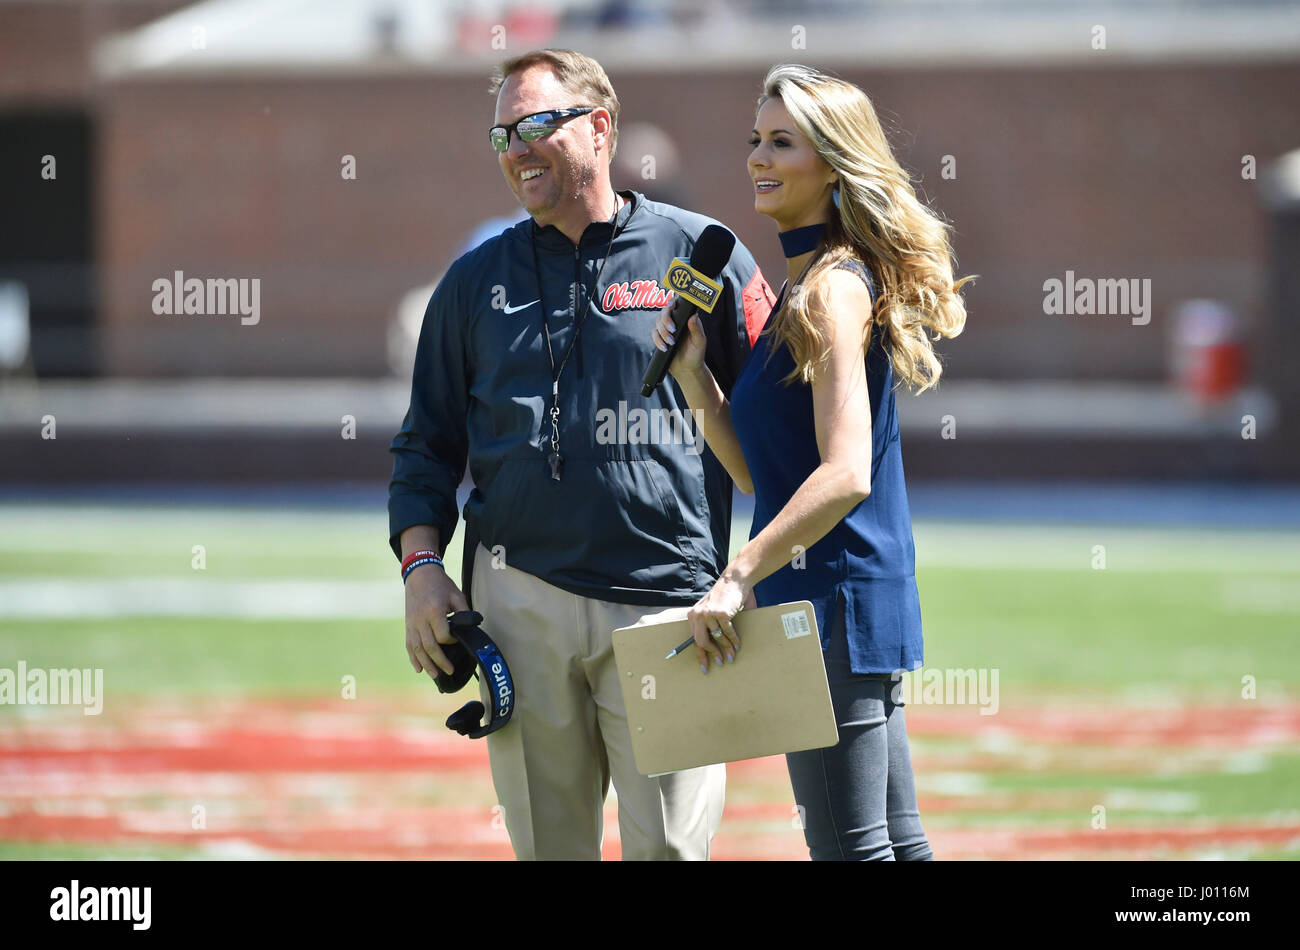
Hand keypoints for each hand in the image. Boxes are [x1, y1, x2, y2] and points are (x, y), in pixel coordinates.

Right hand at [404, 562, 468, 680]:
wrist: (419, 574)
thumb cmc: (440, 585)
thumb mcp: (456, 595)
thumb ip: (464, 612)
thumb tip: (471, 629)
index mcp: (434, 612)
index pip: (443, 635)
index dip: (452, 641)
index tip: (459, 640)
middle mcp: (420, 620)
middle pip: (429, 647)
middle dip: (440, 661)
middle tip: (450, 671)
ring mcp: (412, 624)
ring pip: (417, 649)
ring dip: (426, 664)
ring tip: (435, 675)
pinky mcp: (407, 626)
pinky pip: (409, 645)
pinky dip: (413, 658)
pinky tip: (419, 669)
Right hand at [651, 308, 706, 377]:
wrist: (687, 370)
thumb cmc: (696, 355)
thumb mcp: (699, 342)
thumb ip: (697, 329)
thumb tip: (693, 316)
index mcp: (687, 319)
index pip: (679, 305)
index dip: (673, 302)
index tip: (672, 305)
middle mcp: (677, 321)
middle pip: (665, 311)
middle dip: (666, 319)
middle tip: (673, 330)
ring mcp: (667, 329)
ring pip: (658, 322)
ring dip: (663, 332)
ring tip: (671, 343)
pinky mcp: (660, 338)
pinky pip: (654, 334)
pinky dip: (658, 341)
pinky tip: (665, 348)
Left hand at [687, 570, 749, 673]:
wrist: (735, 579)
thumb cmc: (726, 596)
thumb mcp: (712, 610)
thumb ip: (710, 625)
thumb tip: (715, 647)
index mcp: (693, 615)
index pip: (693, 639)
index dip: (700, 655)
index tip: (704, 667)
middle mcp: (698, 615)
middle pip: (701, 642)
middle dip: (711, 655)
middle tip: (720, 663)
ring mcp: (709, 614)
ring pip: (717, 639)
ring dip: (726, 649)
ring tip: (732, 656)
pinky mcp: (721, 613)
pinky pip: (728, 632)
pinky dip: (734, 640)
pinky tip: (738, 645)